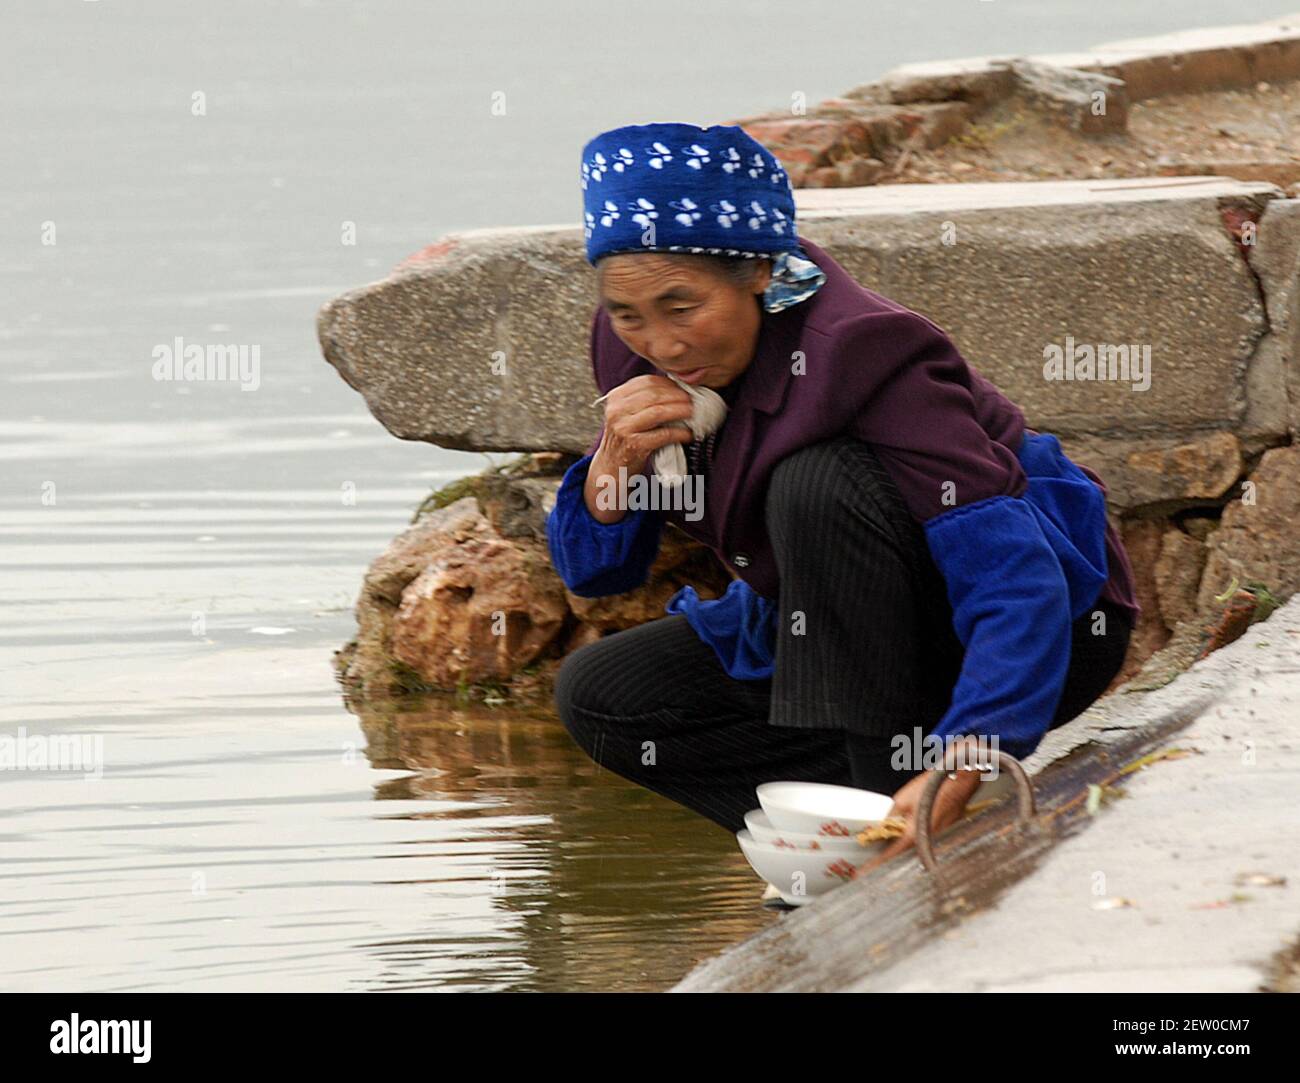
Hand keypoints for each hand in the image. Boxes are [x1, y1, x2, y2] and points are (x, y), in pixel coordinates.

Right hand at [585, 375, 693, 522]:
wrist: (611, 466)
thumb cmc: (625, 438)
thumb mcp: (627, 413)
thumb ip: (643, 400)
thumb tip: (676, 388)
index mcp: (616, 398)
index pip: (646, 382)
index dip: (668, 383)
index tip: (683, 388)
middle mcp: (616, 410)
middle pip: (654, 395)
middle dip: (677, 396)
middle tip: (692, 400)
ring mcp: (623, 427)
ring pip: (658, 412)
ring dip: (680, 411)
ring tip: (692, 413)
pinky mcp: (634, 444)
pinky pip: (663, 434)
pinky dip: (679, 433)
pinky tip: (687, 434)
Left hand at [851, 740, 985, 876]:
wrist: (959, 782)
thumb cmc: (933, 787)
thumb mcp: (902, 800)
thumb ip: (889, 819)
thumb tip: (879, 830)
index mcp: (913, 836)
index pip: (889, 857)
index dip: (874, 866)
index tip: (862, 874)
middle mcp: (927, 844)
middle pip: (902, 861)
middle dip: (886, 864)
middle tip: (870, 868)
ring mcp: (937, 843)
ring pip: (914, 856)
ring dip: (900, 857)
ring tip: (884, 856)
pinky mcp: (944, 838)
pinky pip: (925, 848)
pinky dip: (913, 848)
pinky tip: (906, 843)